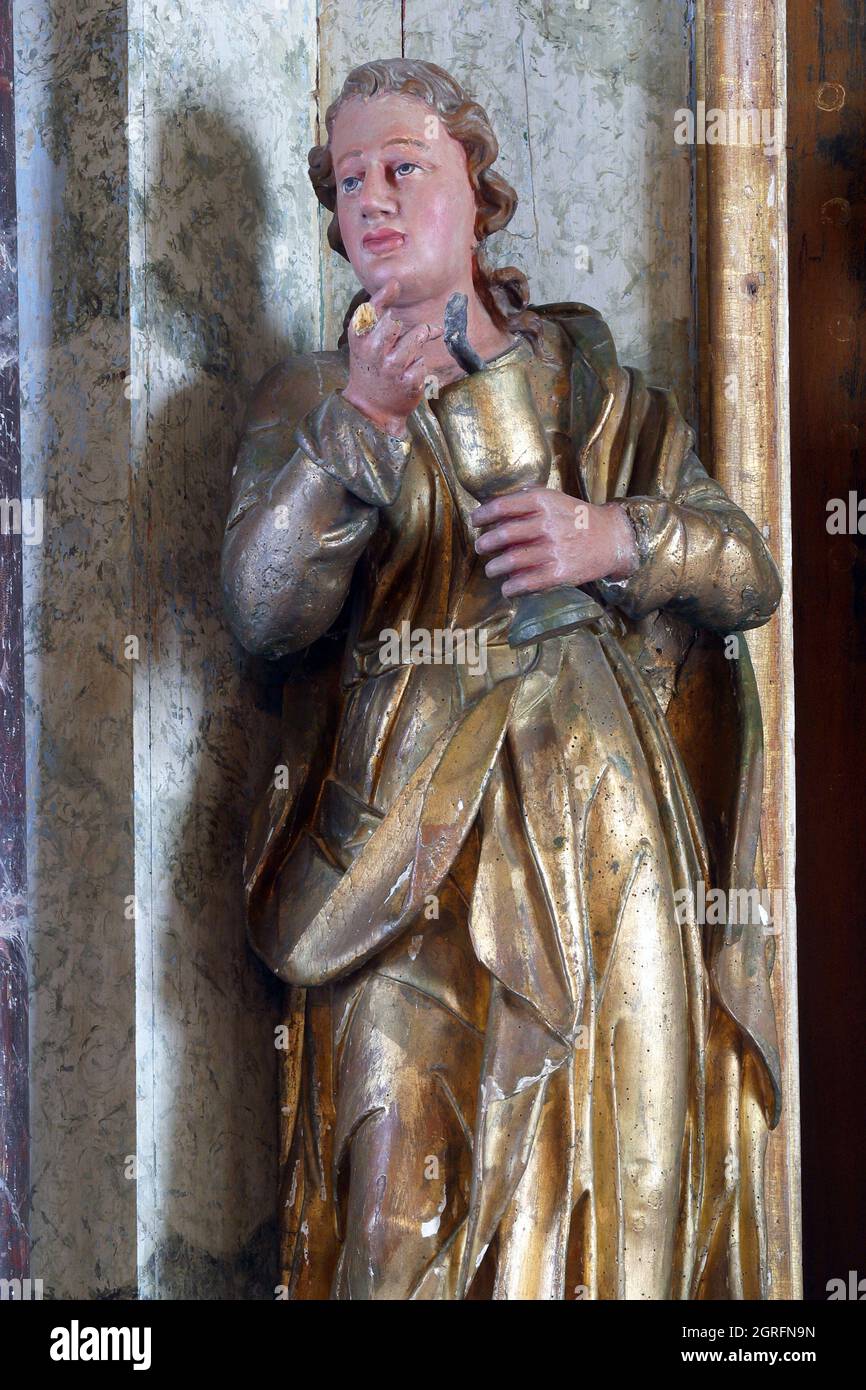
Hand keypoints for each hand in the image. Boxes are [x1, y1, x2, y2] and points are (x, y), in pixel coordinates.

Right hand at [341, 278, 442, 437]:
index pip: (371, 308)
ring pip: (418, 336)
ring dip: (417, 344)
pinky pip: (423, 361)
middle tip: (400, 343)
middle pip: (397, 321)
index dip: (385, 293)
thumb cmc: (370, 370)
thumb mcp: (364, 344)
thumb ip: (378, 318)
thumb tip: (398, 286)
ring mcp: (391, 367)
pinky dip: (418, 368)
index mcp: (359, 338)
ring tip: (405, 358)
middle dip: (404, 328)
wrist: (370, 409)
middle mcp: (373, 351)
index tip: (395, 284)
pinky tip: (406, 378)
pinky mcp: (408, 381)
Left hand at [471, 488, 638, 596]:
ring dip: (494, 568)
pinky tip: (507, 588)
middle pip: (503, 534)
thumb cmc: (577, 519)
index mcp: (543, 502)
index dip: (482, 515)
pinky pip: (526, 583)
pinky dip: (511, 588)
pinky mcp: (559, 573)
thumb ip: (527, 499)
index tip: (474, 521)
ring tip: (491, 570)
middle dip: (485, 543)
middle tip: (480, 548)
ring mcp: (553, 550)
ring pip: (510, 561)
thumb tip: (494, 507)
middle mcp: (546, 524)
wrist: (611, 539)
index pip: (502, 507)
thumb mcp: (555, 498)